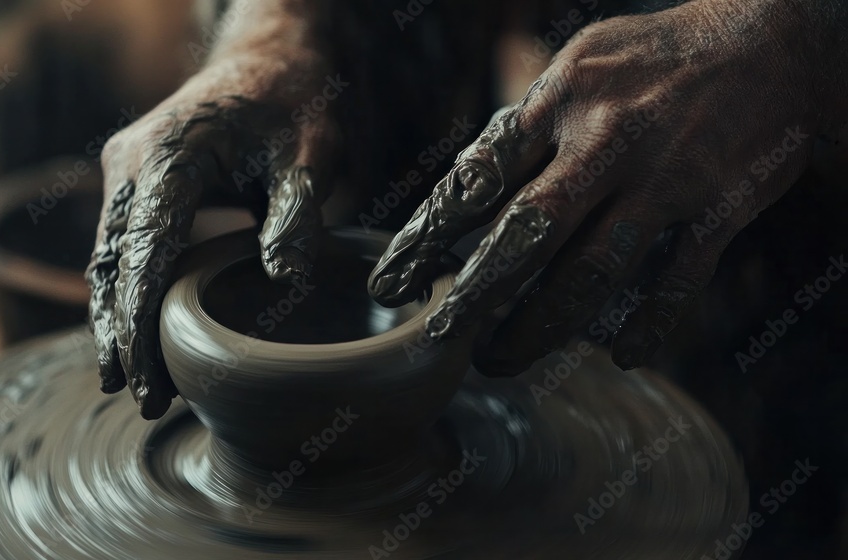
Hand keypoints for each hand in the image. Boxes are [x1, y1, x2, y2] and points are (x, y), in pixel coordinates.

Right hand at [87, 4, 339, 417]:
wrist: (272, 55)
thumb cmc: (295, 99)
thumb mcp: (311, 150)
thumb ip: (298, 212)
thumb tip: (286, 280)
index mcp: (168, 155)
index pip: (143, 252)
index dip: (139, 321)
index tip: (145, 378)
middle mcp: (131, 164)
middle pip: (110, 264)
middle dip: (120, 334)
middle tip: (140, 400)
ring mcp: (126, 173)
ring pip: (106, 260)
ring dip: (115, 320)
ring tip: (127, 384)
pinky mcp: (137, 184)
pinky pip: (120, 247)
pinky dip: (125, 294)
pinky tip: (135, 338)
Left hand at [369, 0, 842, 374]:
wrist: (774, 41)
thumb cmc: (655, 58)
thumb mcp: (579, 64)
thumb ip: (525, 126)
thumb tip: (464, 190)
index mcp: (561, 99)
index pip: (480, 175)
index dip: (430, 235)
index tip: (393, 280)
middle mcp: (608, 139)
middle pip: (528, 231)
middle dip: (478, 292)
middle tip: (443, 336)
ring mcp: (668, 177)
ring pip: (593, 271)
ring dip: (543, 326)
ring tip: (504, 359)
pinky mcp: (721, 207)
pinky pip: (679, 283)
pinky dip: (650, 325)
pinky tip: (622, 355)